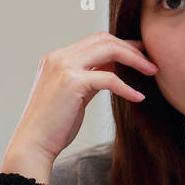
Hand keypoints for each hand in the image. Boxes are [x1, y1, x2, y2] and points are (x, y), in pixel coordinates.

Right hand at [5, 32, 157, 165]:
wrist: (33, 145)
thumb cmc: (53, 126)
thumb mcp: (74, 95)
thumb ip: (90, 79)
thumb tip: (111, 69)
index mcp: (57, 58)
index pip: (94, 40)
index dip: (120, 44)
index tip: (140, 52)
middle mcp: (59, 57)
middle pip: (104, 39)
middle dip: (131, 48)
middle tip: (151, 61)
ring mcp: (64, 67)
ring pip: (109, 50)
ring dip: (135, 60)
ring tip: (151, 72)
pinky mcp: (73, 82)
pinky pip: (110, 78)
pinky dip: (127, 87)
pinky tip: (138, 97)